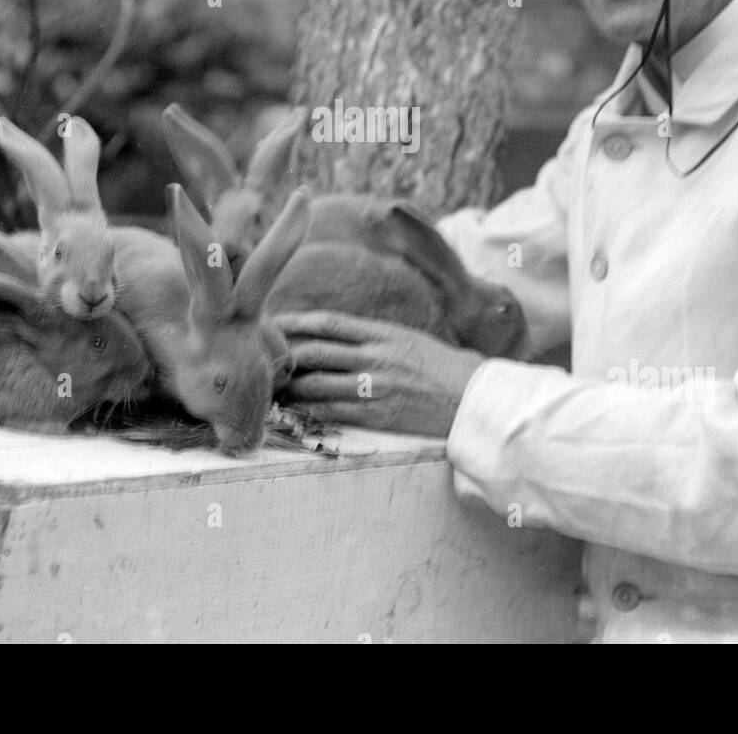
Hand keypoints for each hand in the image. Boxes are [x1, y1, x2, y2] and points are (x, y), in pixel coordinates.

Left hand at [275, 310, 486, 437]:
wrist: (474, 398)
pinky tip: (294, 412)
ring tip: (271, 388)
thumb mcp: (409, 340)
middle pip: (316, 350)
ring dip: (290, 387)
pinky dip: (309, 411)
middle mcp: (376, 355)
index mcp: (383, 333)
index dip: (297, 322)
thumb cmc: (443, 368)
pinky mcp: (378, 415)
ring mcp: (375, 386)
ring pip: (318, 383)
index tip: (274, 322)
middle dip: (285, 355)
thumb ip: (375, 337)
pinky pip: (334, 412)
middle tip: (262, 358)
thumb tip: (338, 337)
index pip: (330, 323)